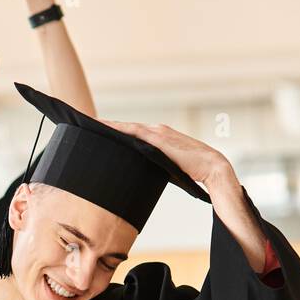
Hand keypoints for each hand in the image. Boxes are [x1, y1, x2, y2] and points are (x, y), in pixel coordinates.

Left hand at [98, 120, 236, 192]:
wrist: (212, 167)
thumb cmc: (191, 171)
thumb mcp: (167, 167)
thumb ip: (153, 166)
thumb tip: (138, 175)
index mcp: (158, 137)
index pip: (132, 132)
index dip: (115, 131)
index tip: (98, 131)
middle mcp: (157, 130)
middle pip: (126, 127)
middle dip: (107, 126)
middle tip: (87, 124)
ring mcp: (158, 133)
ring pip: (128, 127)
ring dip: (109, 126)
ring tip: (91, 125)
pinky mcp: (159, 138)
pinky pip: (134, 131)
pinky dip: (120, 129)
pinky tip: (106, 129)